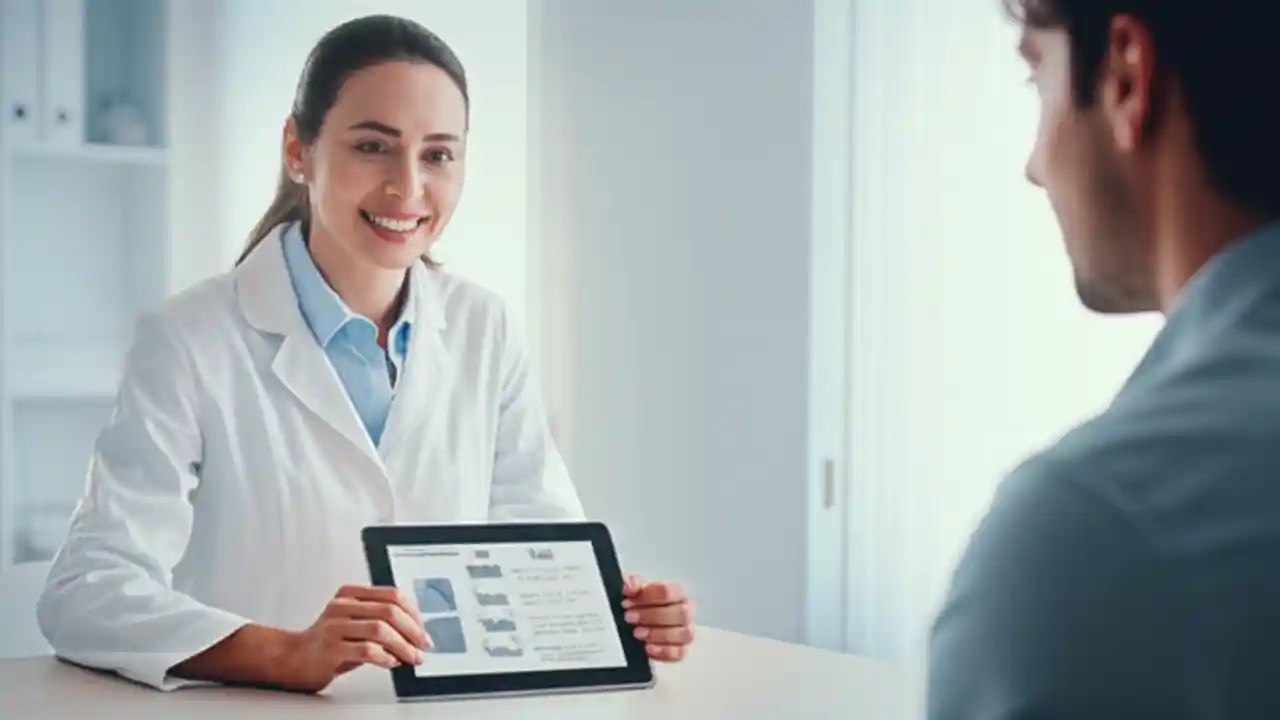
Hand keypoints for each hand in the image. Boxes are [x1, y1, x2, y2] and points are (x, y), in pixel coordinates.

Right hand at [278, 585, 431, 691]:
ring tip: (411, 657)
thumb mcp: (355, 622)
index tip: (423, 631)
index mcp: (351, 594)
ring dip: (403, 646)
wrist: (292, 658)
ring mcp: (334, 626)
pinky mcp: (330, 648)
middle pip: (389, 611)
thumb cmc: (327, 642)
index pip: (392, 595)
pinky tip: (391, 662)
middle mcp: (342, 606)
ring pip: (380, 629)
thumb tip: (415, 633)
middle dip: (413, 630)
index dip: (414, 613)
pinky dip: (385, 657)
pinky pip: (366, 650)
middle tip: (422, 645)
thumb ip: (380, 621)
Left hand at [622, 574, 694, 661]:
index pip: (669, 592)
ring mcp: (685, 631)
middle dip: (652, 616)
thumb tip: (630, 586)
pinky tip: (648, 648)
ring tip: (637, 633)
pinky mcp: (681, 650)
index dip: (649, 596)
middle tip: (630, 617)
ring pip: (683, 634)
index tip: (629, 601)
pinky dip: (663, 651)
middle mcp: (686, 611)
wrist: (639, 617)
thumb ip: (633, 584)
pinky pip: (679, 653)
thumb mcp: (635, 589)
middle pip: (680, 613)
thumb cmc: (642, 602)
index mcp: (678, 592)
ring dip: (658, 634)